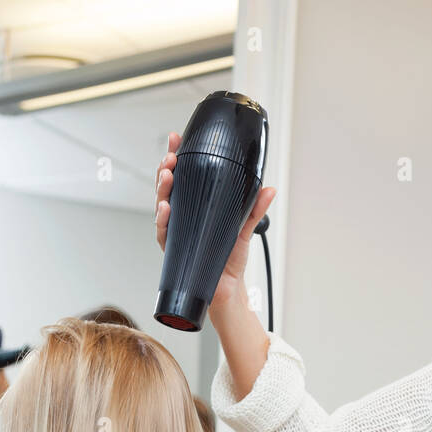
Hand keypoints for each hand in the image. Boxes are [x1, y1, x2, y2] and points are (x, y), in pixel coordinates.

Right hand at [154, 131, 276, 308]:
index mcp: (196, 207)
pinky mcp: (175, 250)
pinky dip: (163, 221)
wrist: (227, 291)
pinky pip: (164, 234)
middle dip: (165, 170)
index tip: (175, 139)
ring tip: (168, 176)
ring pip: (162, 206)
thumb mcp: (244, 228)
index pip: (184, 178)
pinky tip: (165, 208)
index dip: (177, 157)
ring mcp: (177, 233)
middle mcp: (183, 218)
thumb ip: (254, 208)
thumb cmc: (230, 260)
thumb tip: (269, 190)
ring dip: (162, 190)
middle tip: (170, 158)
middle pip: (168, 188)